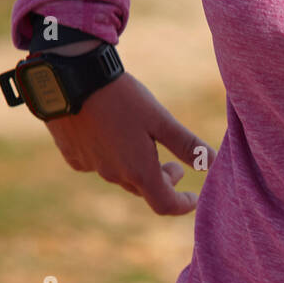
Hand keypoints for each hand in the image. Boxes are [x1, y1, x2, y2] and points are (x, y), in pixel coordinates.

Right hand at [44, 71, 213, 214]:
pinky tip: (112, 136)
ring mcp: (90, 166)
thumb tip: (213, 163)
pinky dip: (111, 157)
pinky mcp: (72, 155)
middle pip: (144, 188)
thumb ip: (187, 144)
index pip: (165, 204)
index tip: (193, 197)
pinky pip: (97, 164)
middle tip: (175, 164)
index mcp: (138, 171)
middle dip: (163, 180)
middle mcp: (113, 175)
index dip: (183, 204)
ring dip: (137, 167)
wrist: (69, 78)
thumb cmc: (120, 97)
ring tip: (144, 145)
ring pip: (120, 175)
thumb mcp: (160, 119)